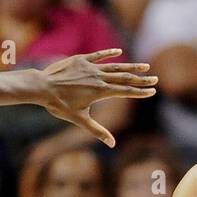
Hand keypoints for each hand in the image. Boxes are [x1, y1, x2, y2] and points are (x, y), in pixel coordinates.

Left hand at [36, 48, 156, 146]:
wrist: (42, 87)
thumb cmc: (59, 105)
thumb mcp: (79, 120)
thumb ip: (97, 131)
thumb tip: (112, 144)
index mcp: (100, 92)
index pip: (125, 91)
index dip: (140, 92)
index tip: (152, 92)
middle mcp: (98, 78)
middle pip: (124, 78)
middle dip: (141, 80)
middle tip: (155, 79)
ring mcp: (90, 67)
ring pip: (115, 66)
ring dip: (130, 66)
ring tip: (144, 67)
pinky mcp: (81, 59)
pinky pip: (99, 55)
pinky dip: (110, 53)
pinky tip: (119, 52)